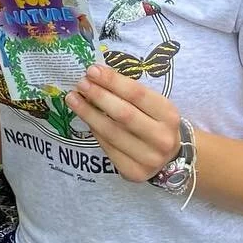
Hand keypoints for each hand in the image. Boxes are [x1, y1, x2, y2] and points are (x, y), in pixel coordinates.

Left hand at [66, 63, 182, 182]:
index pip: (137, 94)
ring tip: (73, 99)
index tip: (92, 70)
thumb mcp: (153, 105)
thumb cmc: (155, 122)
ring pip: (112, 133)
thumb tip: (95, 76)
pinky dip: (94, 131)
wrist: (169, 157)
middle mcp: (162, 138)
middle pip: (123, 114)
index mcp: (168, 115)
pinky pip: (108, 148)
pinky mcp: (134, 172)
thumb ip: (129, 93)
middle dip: (99, 96)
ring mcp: (149, 159)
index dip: (112, 81)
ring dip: (89, 113)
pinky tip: (85, 118)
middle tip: (81, 84)